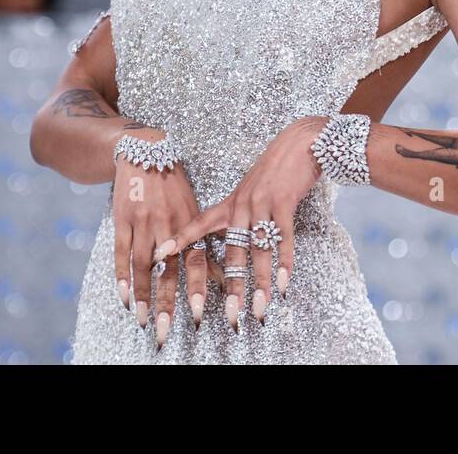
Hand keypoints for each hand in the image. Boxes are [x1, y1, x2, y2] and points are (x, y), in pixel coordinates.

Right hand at [111, 129, 209, 348]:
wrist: (145, 151)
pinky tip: (124, 298)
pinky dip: (122, 276)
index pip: (196, 261)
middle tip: (165, 331)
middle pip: (168, 270)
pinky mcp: (122, 220)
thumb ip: (203, 241)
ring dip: (143, 296)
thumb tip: (221, 274)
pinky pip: (120, 253)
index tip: (199, 313)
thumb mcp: (194, 208)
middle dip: (167, 302)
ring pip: (144, 266)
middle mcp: (168, 225)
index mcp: (190, 223)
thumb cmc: (175, 186)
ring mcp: (144, 223)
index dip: (197, 287)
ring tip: (143, 322)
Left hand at [153, 115, 325, 330]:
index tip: (158, 256)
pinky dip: (284, 263)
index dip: (180, 240)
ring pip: (258, 250)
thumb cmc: (275, 169)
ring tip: (259, 308)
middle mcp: (241, 205)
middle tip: (230, 314)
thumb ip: (235, 213)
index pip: (199, 224)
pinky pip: (282, 238)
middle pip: (232, 251)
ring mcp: (261, 204)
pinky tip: (283, 283)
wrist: (299, 143)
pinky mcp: (283, 202)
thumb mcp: (248, 190)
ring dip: (259, 283)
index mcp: (229, 203)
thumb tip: (225, 236)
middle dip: (232, 286)